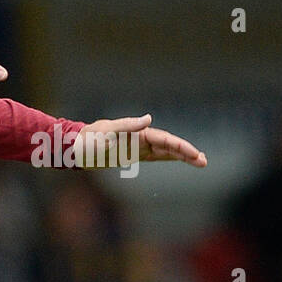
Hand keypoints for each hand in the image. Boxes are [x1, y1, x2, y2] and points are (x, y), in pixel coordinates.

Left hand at [77, 115, 206, 168]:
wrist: (77, 147)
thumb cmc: (90, 139)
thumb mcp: (106, 131)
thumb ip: (127, 125)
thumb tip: (149, 119)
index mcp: (137, 132)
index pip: (164, 139)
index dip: (180, 147)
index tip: (194, 154)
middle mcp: (141, 138)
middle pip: (169, 145)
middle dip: (187, 152)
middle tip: (204, 161)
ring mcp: (139, 147)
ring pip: (166, 151)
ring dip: (182, 156)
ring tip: (201, 162)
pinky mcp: (135, 155)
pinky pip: (157, 156)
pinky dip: (171, 157)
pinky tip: (183, 160)